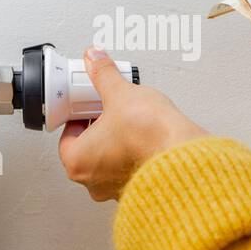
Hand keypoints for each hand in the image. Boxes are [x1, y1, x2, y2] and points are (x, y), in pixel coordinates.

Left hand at [59, 47, 208, 200]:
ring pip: (108, 163)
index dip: (77, 118)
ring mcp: (117, 189)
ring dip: (115, 144)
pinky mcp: (140, 190)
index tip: (86, 107)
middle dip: (97, 130)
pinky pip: (129, 171)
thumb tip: (95, 59)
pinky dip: (133, 156)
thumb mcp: (120, 94)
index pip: (67, 139)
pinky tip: (144, 140)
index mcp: (78, 162)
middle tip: (107, 112)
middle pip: (87, 151)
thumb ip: (103, 74)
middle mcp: (94, 182)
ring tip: (129, 123)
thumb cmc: (148, 135)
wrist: (183, 155)